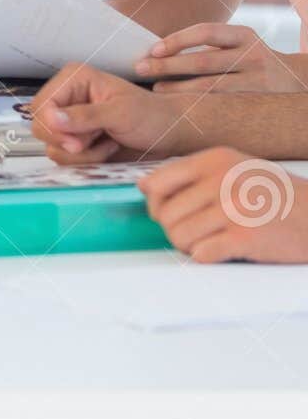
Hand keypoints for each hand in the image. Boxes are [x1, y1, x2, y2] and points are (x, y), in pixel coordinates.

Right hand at [30, 61, 195, 163]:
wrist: (169, 135)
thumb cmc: (151, 116)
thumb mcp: (120, 113)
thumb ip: (85, 116)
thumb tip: (51, 118)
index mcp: (73, 80)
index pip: (41, 105)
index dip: (52, 126)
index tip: (75, 143)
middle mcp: (66, 98)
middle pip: (40, 127)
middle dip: (68, 142)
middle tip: (95, 142)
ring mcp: (70, 122)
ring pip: (53, 146)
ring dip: (82, 153)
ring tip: (107, 143)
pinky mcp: (76, 141)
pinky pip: (65, 158)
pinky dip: (87, 160)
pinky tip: (106, 149)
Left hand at [134, 23, 307, 94]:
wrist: (299, 82)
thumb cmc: (251, 62)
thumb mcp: (238, 45)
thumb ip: (209, 47)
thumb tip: (157, 51)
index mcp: (244, 35)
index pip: (206, 32)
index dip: (178, 40)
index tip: (153, 49)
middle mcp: (253, 55)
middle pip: (204, 61)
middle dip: (168, 66)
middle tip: (140, 69)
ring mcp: (259, 81)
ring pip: (212, 87)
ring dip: (179, 90)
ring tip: (155, 90)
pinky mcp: (262, 102)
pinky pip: (225, 104)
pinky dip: (199, 104)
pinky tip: (181, 106)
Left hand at [141, 147, 307, 262]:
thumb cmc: (274, 194)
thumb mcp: (233, 167)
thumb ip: (191, 173)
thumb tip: (144, 186)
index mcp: (213, 160)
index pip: (156, 183)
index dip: (154, 205)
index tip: (163, 213)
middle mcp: (221, 180)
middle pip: (166, 216)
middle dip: (175, 231)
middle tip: (195, 233)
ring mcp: (233, 208)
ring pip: (179, 237)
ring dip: (189, 246)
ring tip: (210, 241)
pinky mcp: (245, 236)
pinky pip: (201, 254)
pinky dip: (205, 257)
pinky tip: (221, 250)